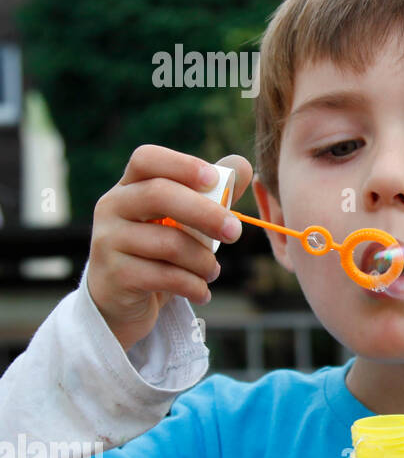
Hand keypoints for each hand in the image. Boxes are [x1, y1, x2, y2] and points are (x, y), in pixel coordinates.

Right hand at [87, 145, 251, 351]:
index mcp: (130, 186)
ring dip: (204, 261)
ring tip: (212, 271)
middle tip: (234, 232)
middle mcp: (112, 207)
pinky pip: (165, 277)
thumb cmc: (161, 250)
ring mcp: (108, 240)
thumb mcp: (185, 220)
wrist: (123, 299)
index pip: (146, 158)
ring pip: (169, 243)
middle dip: (206, 213)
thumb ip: (214, 193)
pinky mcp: (114, 275)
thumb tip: (243, 165)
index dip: (182, 165)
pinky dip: (194, 286)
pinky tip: (201, 292)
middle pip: (159, 194)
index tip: (214, 180)